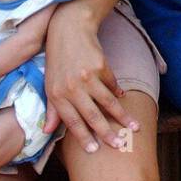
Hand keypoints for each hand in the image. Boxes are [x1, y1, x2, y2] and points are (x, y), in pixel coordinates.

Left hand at [43, 13, 135, 152]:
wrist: (68, 30)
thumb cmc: (58, 60)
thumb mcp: (49, 84)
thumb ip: (51, 109)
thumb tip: (47, 131)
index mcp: (57, 95)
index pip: (72, 122)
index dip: (84, 137)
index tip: (95, 150)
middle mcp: (72, 88)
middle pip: (92, 116)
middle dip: (107, 133)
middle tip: (119, 145)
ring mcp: (87, 77)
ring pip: (107, 103)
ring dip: (122, 116)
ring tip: (134, 127)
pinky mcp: (100, 66)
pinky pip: (112, 84)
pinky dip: (118, 93)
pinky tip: (123, 99)